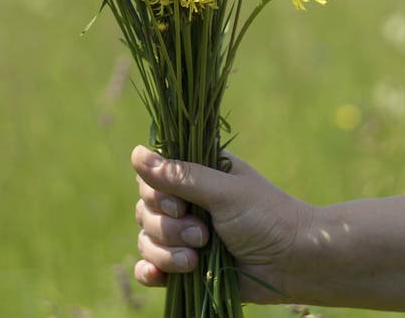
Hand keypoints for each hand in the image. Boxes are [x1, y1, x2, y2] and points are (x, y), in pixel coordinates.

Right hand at [132, 144, 312, 302]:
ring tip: (196, 260)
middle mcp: (186, 199)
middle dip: (168, 228)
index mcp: (196, 172)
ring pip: (147, 239)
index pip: (151, 176)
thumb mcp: (224, 191)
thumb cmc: (266, 217)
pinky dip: (150, 271)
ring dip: (166, 253)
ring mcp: (185, 234)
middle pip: (144, 210)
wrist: (295, 264)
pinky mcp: (187, 265)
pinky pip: (151, 267)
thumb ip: (181, 175)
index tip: (179, 205)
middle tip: (202, 235)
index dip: (155, 193)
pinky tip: (157, 277)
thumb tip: (135, 153)